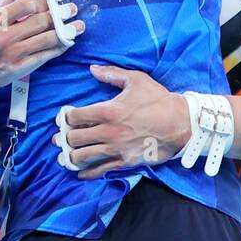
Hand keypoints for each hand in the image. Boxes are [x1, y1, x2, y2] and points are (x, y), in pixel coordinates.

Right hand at [0, 0, 83, 88]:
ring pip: (46, 39)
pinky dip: (59, 48)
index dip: (43, 1)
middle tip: (72, 9)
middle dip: (60, 14)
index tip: (53, 0)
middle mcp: (3, 36)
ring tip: (78, 26)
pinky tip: (67, 42)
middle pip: (40, 21)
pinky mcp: (19, 68)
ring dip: (66, 32)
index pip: (25, 5)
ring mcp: (12, 53)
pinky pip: (45, 55)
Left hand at [52, 65, 191, 178]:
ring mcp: (116, 149)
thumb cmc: (158, 99)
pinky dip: (86, 172)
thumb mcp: (136, 80)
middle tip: (60, 138)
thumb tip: (92, 68)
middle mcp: (108, 132)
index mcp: (108, 111)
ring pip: (82, 156)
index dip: (65, 118)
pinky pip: (100, 170)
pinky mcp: (125, 162)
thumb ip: (111, 74)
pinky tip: (79, 171)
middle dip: (64, 138)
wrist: (180, 122)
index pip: (75, 117)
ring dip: (71, 155)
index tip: (63, 118)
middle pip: (74, 138)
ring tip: (66, 154)